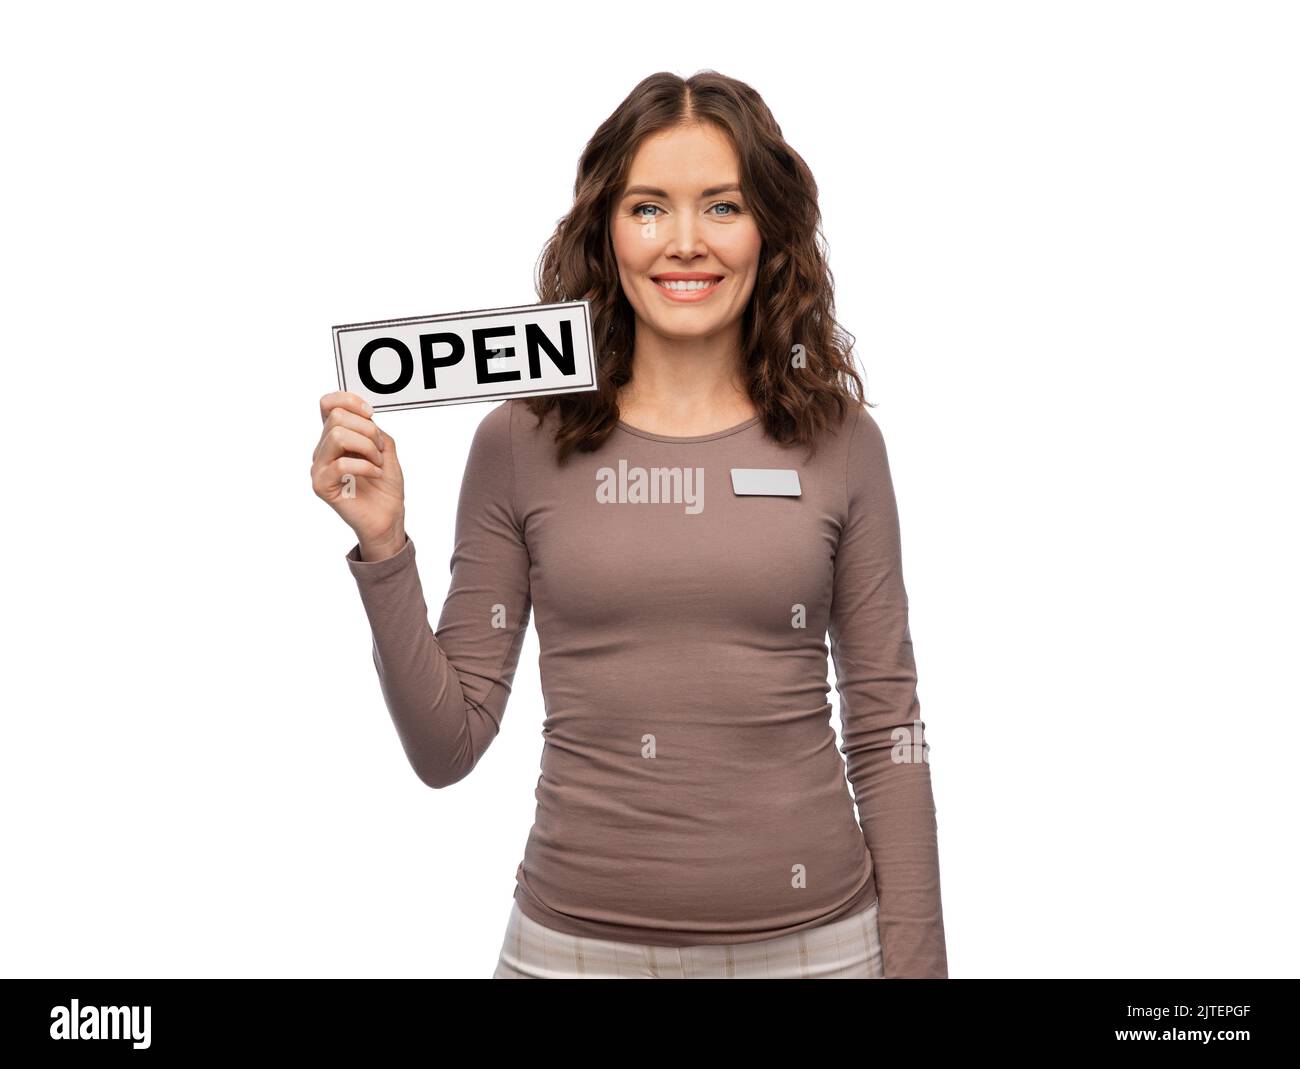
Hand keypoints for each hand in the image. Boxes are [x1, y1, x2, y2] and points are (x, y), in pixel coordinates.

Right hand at [312, 391, 405, 559]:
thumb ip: (373, 428)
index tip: (371, 414)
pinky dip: (366, 466)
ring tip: (378, 462)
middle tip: (381, 450)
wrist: (388, 517)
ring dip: (367, 447)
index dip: (349, 400)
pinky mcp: (321, 486)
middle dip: (367, 430)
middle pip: (336, 417)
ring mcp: (320, 467)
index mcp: (336, 437)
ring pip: (337, 435)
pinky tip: (375, 473)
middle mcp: (323, 450)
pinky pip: (341, 464)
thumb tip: (364, 415)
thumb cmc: (385, 486)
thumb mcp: (385, 448)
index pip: (328, 404)